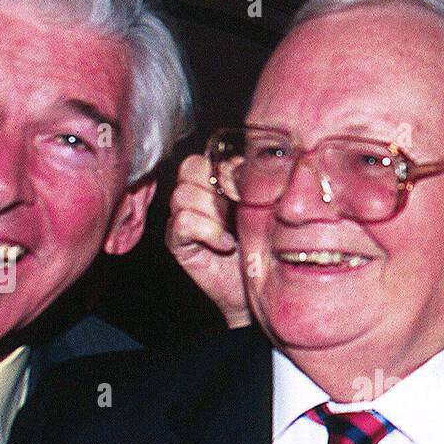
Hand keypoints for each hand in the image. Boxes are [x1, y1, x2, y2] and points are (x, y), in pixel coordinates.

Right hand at [166, 154, 249, 328]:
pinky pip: (182, 221)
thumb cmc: (264, 246)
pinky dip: (206, 231)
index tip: (252, 192)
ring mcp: (184, 215)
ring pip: (184, 194)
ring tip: (233, 232)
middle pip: (191, 168)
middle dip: (219, 189)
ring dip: (213, 213)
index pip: (211, 155)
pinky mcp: (177, 240)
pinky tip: (225, 244)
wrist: (259, 288)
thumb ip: (254, 182)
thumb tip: (247, 165)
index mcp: (218, 179)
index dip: (231, 170)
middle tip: (241, 211)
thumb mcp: (266, 208)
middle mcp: (198, 193)